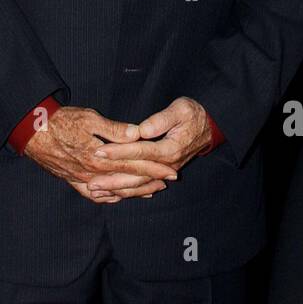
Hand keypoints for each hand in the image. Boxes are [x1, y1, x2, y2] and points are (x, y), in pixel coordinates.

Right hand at [24, 106, 176, 203]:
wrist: (31, 133)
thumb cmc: (60, 121)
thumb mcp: (89, 118)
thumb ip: (114, 130)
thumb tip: (137, 135)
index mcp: (99, 157)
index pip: (134, 165)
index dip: (154, 168)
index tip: (172, 171)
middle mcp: (93, 173)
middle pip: (128, 180)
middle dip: (150, 181)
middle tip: (169, 181)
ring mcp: (82, 180)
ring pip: (114, 191)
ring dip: (134, 191)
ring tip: (151, 190)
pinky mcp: (73, 181)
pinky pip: (95, 195)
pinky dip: (110, 197)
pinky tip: (119, 197)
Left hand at [92, 97, 213, 181]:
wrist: (210, 126)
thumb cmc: (193, 114)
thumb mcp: (181, 110)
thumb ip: (162, 120)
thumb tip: (142, 130)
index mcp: (170, 148)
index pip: (140, 152)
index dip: (119, 152)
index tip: (100, 152)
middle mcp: (167, 164)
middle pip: (137, 175)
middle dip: (113, 179)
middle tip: (92, 182)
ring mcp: (165, 170)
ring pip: (139, 184)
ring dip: (117, 189)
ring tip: (96, 191)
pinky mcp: (162, 172)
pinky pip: (143, 185)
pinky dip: (127, 191)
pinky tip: (112, 194)